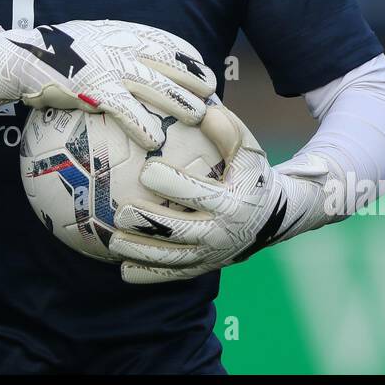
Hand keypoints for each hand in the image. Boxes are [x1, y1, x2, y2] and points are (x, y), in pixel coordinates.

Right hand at [0, 19, 216, 150]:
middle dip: (195, 77)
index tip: (203, 65)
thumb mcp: (80, 41)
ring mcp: (107, 65)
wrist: (14, 59)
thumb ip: (104, 49)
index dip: (186, 54)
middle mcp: (117, 45)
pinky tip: (157, 141)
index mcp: (116, 32)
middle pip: (167, 61)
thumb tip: (122, 67)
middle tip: (214, 94)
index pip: (162, 38)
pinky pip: (126, 108)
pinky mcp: (93, 87)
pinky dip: (144, 123)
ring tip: (201, 115)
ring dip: (181, 100)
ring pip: (155, 84)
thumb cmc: (45, 56)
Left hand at [109, 104, 342, 282]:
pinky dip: (148, 275)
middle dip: (149, 224)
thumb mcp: (248, 151)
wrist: (271, 217)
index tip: (147, 171)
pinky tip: (123, 269)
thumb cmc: (250, 175)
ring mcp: (210, 255)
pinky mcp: (201, 267)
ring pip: (171, 259)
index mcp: (231, 203)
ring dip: (140, 252)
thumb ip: (227, 131)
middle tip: (121, 211)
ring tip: (113, 241)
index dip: (174, 184)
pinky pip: (172, 275)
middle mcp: (220, 234)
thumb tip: (202, 109)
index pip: (200, 195)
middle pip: (180, 232)